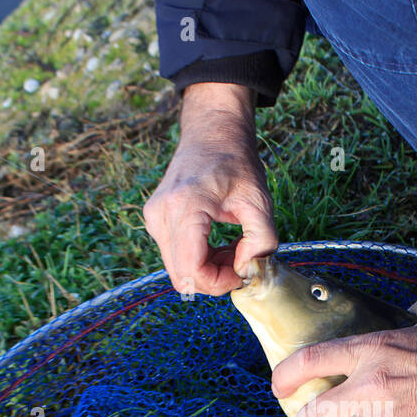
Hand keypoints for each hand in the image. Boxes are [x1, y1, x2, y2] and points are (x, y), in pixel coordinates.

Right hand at [142, 82, 277, 295]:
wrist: (212, 132)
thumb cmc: (236, 162)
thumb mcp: (260, 201)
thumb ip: (261, 242)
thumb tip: (246, 271)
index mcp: (186, 207)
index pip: (192, 271)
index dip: (219, 283)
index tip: (242, 272)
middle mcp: (161, 214)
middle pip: (182, 276)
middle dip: (214, 279)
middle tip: (240, 260)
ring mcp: (154, 217)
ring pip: (178, 270)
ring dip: (207, 269)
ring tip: (231, 248)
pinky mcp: (155, 219)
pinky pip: (175, 256)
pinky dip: (199, 259)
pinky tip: (217, 243)